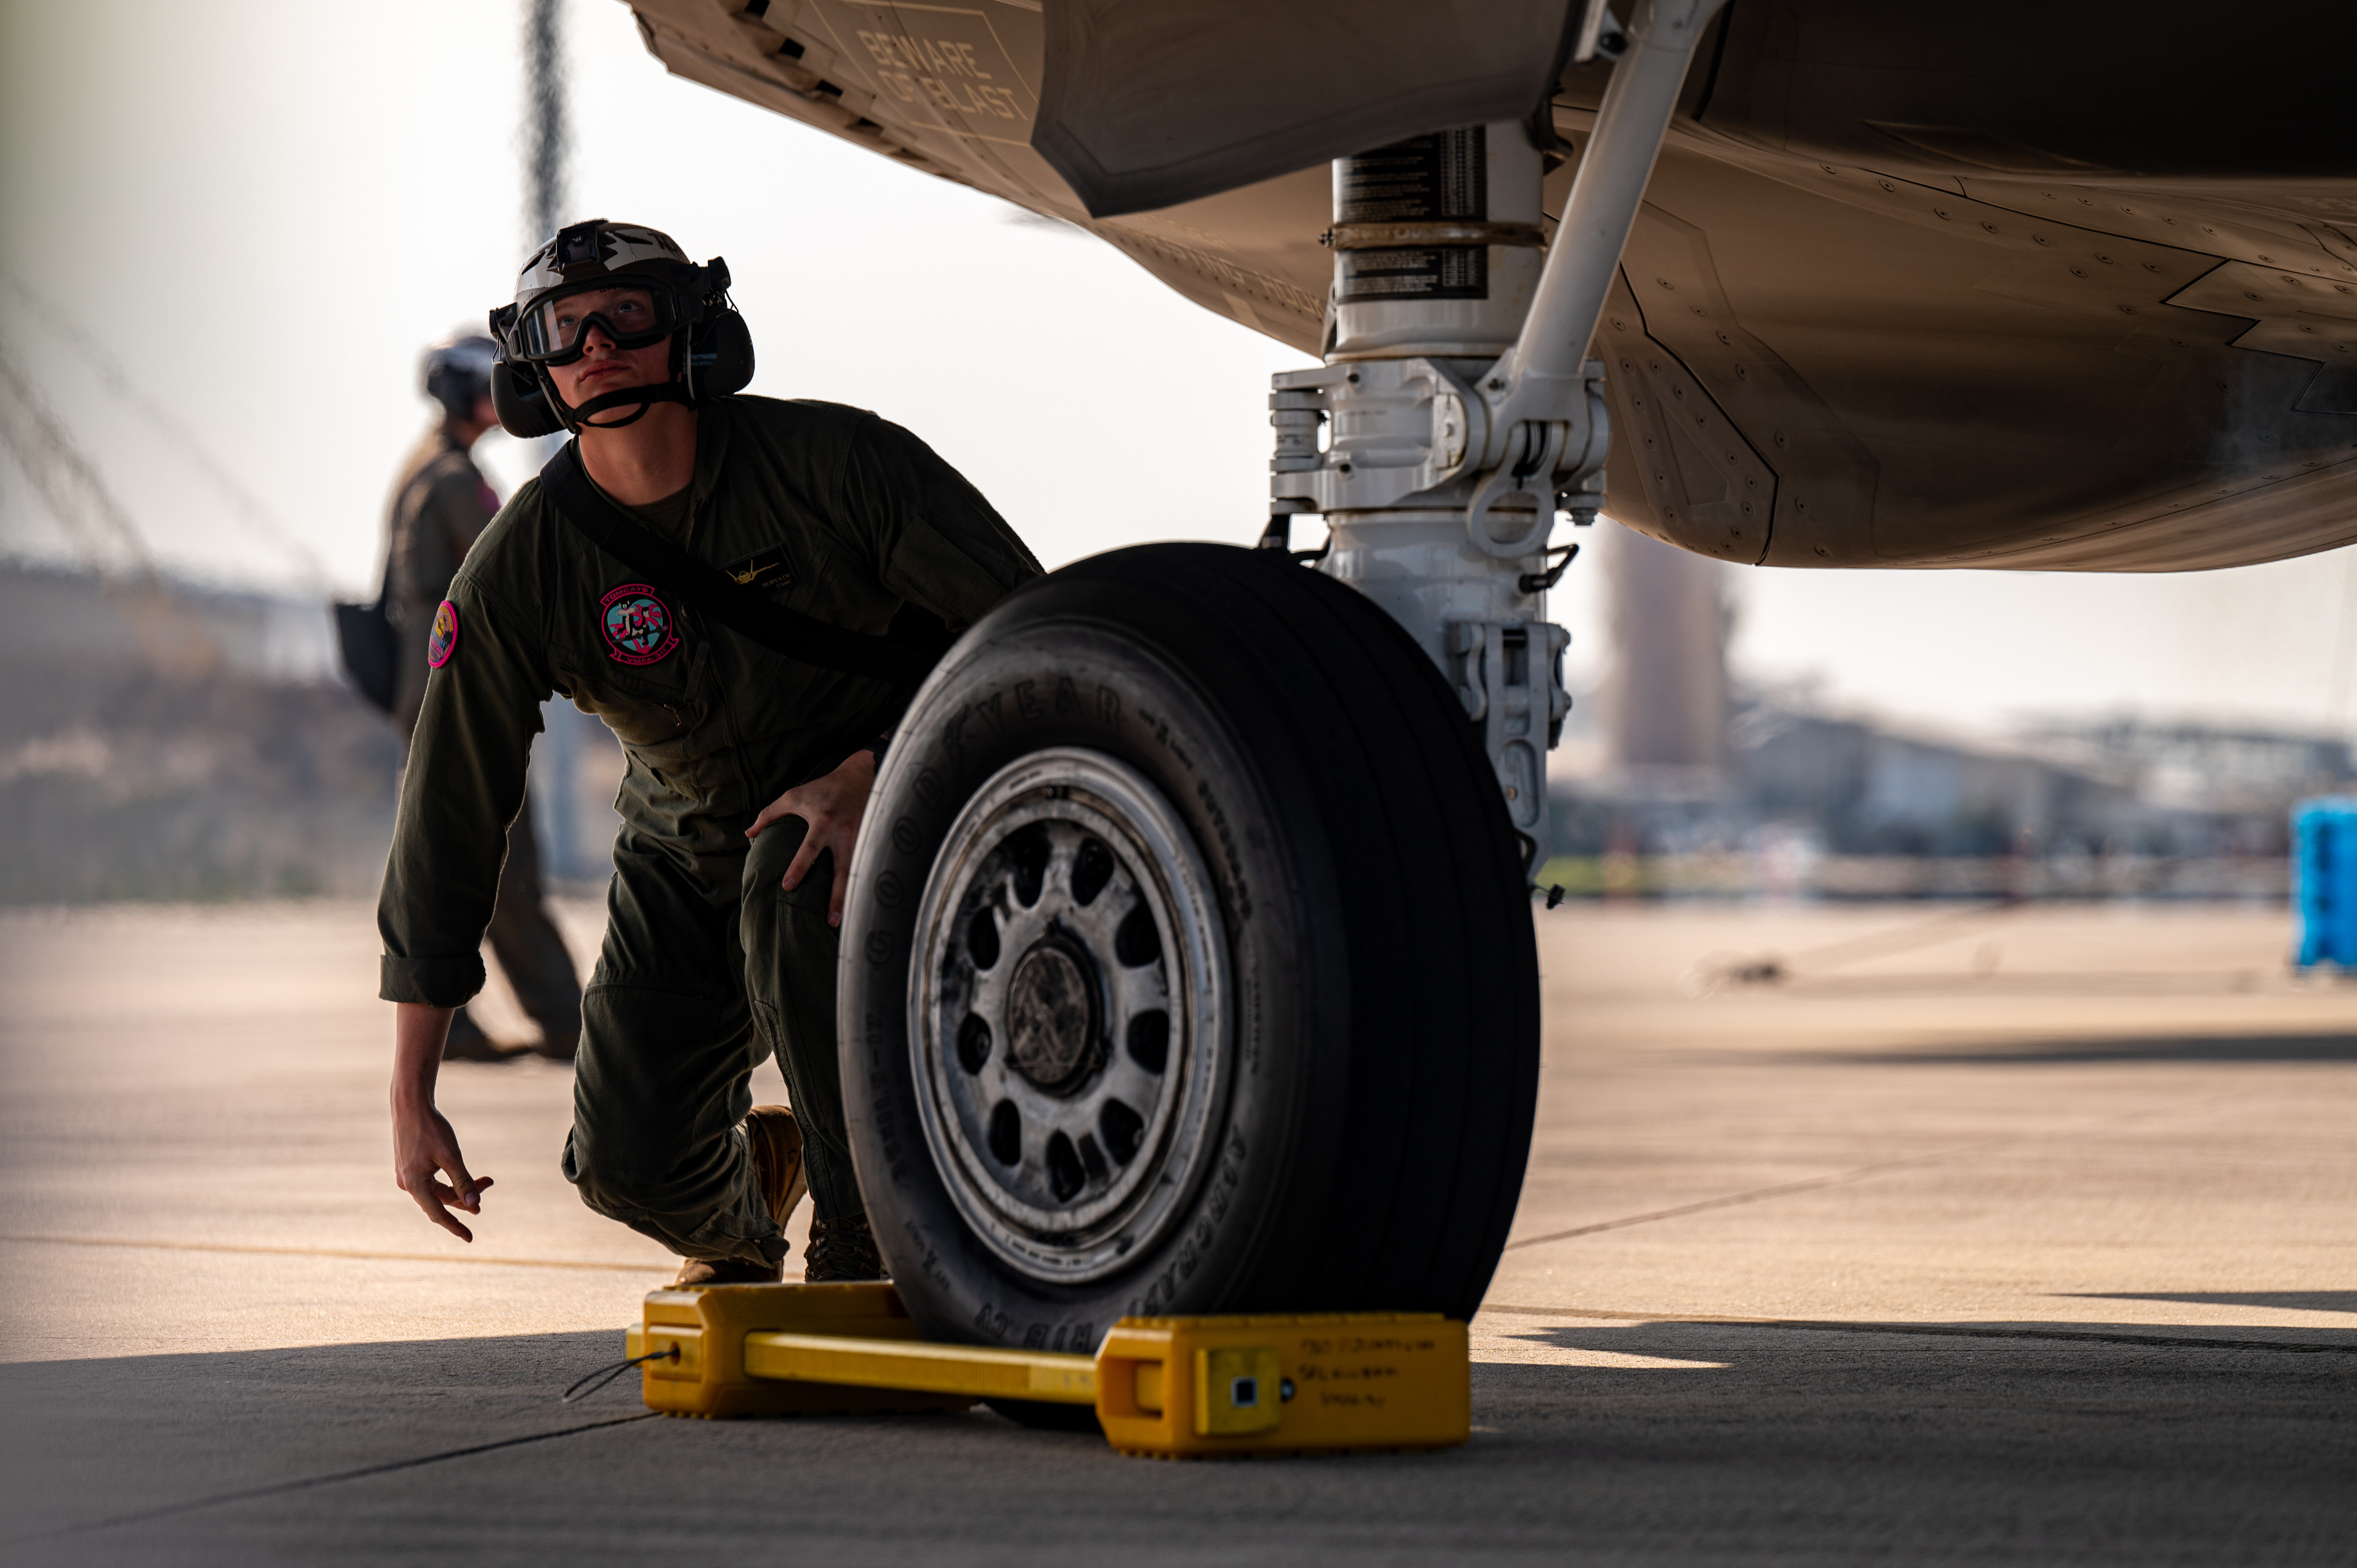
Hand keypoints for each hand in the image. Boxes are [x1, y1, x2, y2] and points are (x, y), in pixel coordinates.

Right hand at [390, 1002, 492, 1240]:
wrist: (411, 1104)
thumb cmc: (431, 1128)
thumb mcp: (451, 1156)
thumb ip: (463, 1181)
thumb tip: (475, 1206)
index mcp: (414, 1184)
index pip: (438, 1214)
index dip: (455, 1226)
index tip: (470, 1239)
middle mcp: (407, 1183)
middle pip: (441, 1200)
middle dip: (466, 1198)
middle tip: (490, 1184)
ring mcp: (407, 1175)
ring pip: (438, 1191)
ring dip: (461, 1188)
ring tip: (487, 1179)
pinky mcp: (410, 1166)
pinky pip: (433, 1182)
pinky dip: (450, 1180)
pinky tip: (466, 1173)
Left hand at [746, 747, 875, 927]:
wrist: (861, 776)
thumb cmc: (822, 789)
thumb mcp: (793, 796)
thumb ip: (769, 814)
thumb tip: (748, 834)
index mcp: (823, 821)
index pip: (809, 848)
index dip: (799, 867)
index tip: (788, 887)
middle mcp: (844, 833)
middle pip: (842, 868)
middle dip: (837, 895)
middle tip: (829, 920)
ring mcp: (862, 838)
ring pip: (859, 872)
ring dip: (853, 897)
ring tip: (846, 921)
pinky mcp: (873, 841)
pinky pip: (870, 867)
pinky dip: (866, 885)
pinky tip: (863, 904)